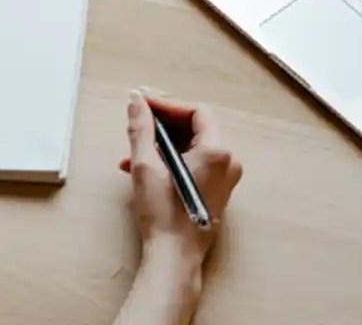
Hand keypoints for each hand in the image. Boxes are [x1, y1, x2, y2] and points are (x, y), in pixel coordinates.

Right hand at [121, 92, 242, 263]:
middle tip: (138, 123)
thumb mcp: (146, 166)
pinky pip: (195, 162)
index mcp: (217, 152)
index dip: (168, 105)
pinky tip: (145, 167)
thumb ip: (141, 129)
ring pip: (193, 145)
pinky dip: (172, 159)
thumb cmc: (163, 216)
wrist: (174, 258)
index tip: (144, 105)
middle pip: (196, 127)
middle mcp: (228, 162)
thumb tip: (136, 102)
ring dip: (163, 144)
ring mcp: (224, 178)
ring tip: (133, 153)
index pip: (196, 112)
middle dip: (163, 124)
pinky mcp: (216, 190)